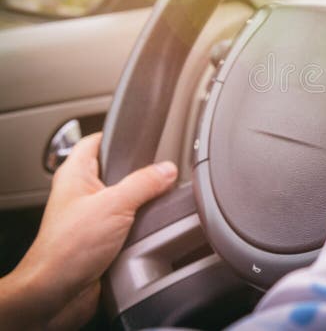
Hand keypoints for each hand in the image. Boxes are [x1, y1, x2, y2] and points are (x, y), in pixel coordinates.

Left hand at [0, 133, 176, 329]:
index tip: (141, 135)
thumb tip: (167, 169)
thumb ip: (144, 183)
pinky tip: (147, 229)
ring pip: (125, 198)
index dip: (118, 135)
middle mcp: (81, 193)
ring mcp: (90, 216)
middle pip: (116, 170)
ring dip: (141, 203)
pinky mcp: (100, 238)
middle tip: (157, 172)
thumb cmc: (67, 249)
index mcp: (75, 174)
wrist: (57, 293)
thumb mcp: (115, 205)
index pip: (97, 140)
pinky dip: (139, 225)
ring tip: (153, 203)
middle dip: (139, 172)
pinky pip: (127, 223)